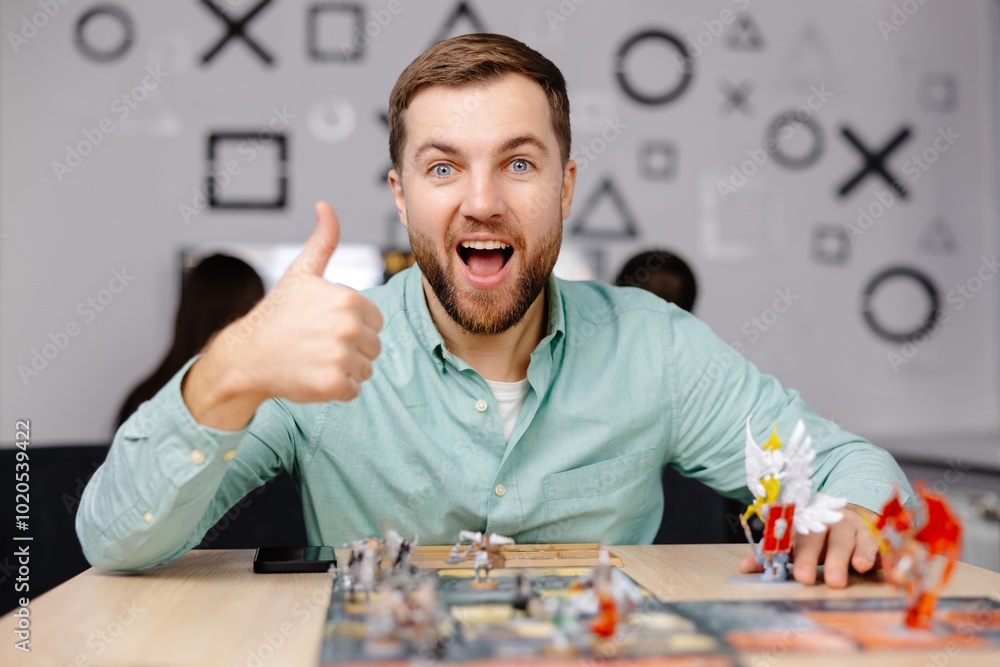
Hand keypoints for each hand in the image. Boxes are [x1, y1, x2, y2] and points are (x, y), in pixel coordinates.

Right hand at [183, 201, 383, 428]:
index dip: (352, 326)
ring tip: (313, 360)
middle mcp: (350, 327)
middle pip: (373, 347)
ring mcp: (342, 357)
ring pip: (365, 370)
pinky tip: (312, 377)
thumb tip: (325, 206)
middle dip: (350, 349)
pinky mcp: (334, 385)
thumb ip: (322, 241)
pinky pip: (354, 390)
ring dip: (344, 370)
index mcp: (349, 299)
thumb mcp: (300, 274)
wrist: (245, 356)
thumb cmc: (276, 315)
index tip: (323, 325)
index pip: (375, 321)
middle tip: (316, 344)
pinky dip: (337, 390)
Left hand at [738, 504, 880, 587]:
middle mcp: (823, 521)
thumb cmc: (817, 538)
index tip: (775, 564)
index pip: (788, 533)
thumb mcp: (795, 545)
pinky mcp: (869, 534)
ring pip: (842, 539)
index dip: (781, 548)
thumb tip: (744, 568)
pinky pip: (870, 542)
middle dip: (809, 557)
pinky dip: (867, 553)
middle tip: (804, 578)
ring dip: (838, 559)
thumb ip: (772, 556)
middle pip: (814, 536)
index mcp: (801, 522)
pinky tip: (862, 566)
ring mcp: (848, 526)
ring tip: (835, 581)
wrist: (851, 517)